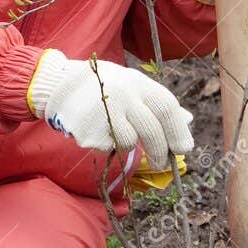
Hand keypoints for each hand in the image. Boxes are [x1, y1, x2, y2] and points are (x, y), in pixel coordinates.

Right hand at [26, 49, 192, 169]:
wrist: (58, 83)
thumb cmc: (103, 85)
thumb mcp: (132, 85)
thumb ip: (156, 102)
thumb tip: (189, 120)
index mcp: (137, 82)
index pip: (166, 107)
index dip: (178, 130)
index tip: (184, 149)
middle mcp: (123, 95)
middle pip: (151, 130)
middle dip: (160, 152)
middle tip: (161, 164)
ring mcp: (104, 112)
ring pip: (129, 142)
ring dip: (126, 144)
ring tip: (112, 129)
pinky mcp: (88, 129)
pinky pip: (107, 147)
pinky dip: (105, 144)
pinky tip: (95, 128)